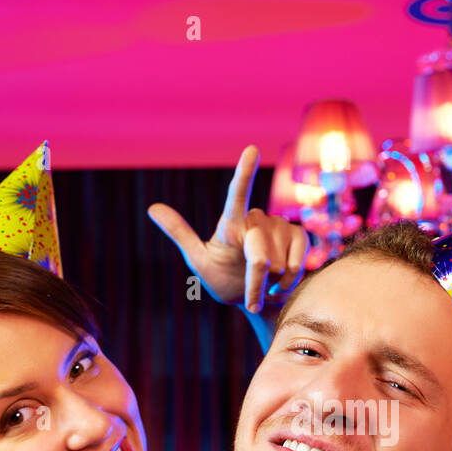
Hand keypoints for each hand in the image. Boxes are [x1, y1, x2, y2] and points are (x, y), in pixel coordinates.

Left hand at [148, 146, 307, 347]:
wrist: (258, 301)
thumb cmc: (225, 281)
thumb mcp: (199, 261)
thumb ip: (181, 233)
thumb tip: (152, 207)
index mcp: (232, 223)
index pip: (238, 195)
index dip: (245, 173)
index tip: (252, 150)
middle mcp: (257, 219)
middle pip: (259, 256)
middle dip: (255, 283)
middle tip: (251, 299)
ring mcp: (280, 226)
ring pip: (279, 262)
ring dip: (273, 282)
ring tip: (268, 282)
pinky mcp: (299, 237)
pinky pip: (297, 262)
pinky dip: (290, 278)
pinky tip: (283, 280)